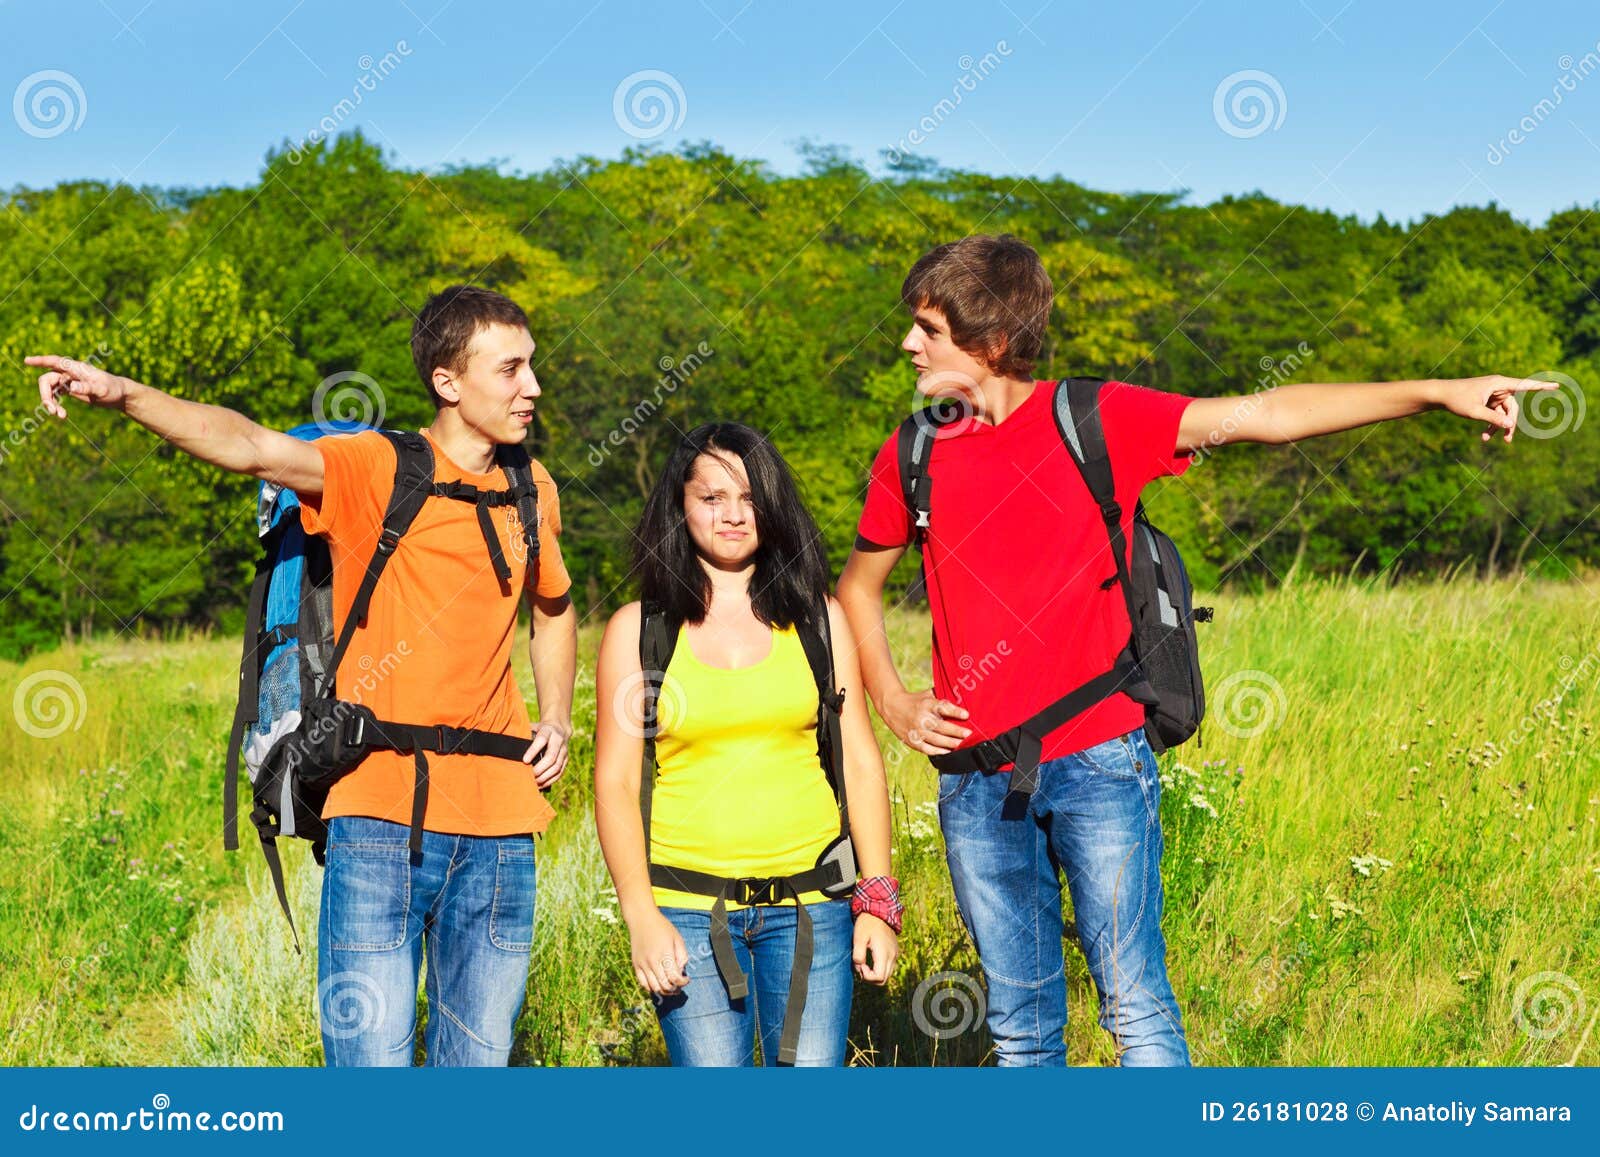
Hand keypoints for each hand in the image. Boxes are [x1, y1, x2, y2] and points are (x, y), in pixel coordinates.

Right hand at [27, 355, 130, 416]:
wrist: (120, 395)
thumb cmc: (113, 389)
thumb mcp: (102, 390)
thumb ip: (87, 387)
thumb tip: (71, 387)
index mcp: (76, 368)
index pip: (54, 361)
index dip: (40, 361)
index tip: (26, 361)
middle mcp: (69, 373)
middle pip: (47, 380)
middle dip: (46, 395)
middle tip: (51, 410)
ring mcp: (68, 381)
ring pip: (49, 389)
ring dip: (50, 403)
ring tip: (60, 416)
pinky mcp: (69, 389)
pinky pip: (55, 396)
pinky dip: (56, 405)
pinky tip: (62, 415)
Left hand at [522, 719, 571, 787]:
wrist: (558, 728)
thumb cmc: (539, 730)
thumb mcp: (532, 727)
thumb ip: (524, 735)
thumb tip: (510, 747)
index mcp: (548, 730)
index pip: (542, 740)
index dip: (533, 751)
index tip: (524, 760)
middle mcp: (558, 740)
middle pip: (551, 757)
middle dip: (540, 768)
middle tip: (529, 775)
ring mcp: (564, 751)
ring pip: (557, 766)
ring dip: (545, 777)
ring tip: (534, 782)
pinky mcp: (566, 760)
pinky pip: (560, 772)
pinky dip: (550, 780)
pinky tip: (541, 784)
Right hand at [628, 908, 690, 995]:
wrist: (641, 919)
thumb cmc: (662, 927)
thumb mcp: (677, 938)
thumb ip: (682, 956)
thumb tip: (681, 972)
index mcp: (665, 953)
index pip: (674, 977)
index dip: (683, 982)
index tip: (687, 979)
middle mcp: (652, 961)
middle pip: (665, 985)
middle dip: (675, 989)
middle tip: (679, 986)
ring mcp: (642, 964)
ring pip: (654, 988)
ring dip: (664, 991)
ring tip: (670, 987)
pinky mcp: (635, 965)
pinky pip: (643, 984)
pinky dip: (652, 988)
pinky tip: (659, 984)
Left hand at [852, 914, 898, 984]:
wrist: (879, 911)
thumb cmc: (867, 924)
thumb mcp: (859, 937)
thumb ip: (858, 954)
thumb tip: (859, 967)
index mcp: (884, 953)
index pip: (879, 978)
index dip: (867, 976)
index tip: (860, 964)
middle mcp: (892, 956)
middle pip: (883, 980)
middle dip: (870, 978)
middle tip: (861, 966)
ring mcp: (895, 955)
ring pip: (887, 976)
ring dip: (875, 975)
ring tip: (865, 963)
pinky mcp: (895, 952)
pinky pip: (888, 968)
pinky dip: (879, 969)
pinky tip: (871, 959)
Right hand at [880, 686, 970, 755]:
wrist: (892, 706)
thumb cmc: (915, 700)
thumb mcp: (927, 694)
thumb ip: (942, 697)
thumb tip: (962, 697)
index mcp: (927, 704)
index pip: (943, 707)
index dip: (955, 711)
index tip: (966, 715)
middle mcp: (921, 717)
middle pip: (940, 726)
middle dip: (956, 731)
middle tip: (968, 734)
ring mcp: (916, 730)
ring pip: (935, 739)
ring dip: (949, 743)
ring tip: (960, 744)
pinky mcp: (912, 740)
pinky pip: (927, 749)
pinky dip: (938, 751)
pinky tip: (947, 751)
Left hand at [1436, 375, 1560, 443]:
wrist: (1440, 395)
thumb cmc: (1456, 400)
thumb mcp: (1475, 411)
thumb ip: (1493, 419)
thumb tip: (1510, 426)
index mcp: (1499, 384)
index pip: (1524, 385)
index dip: (1541, 386)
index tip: (1556, 385)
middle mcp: (1499, 387)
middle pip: (1512, 408)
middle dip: (1509, 424)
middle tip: (1506, 440)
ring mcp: (1493, 394)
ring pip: (1504, 413)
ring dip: (1497, 426)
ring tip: (1486, 438)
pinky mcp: (1488, 400)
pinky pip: (1495, 414)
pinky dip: (1491, 424)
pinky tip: (1484, 435)